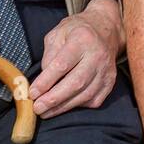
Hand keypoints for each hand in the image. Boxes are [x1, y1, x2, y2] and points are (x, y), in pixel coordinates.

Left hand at [28, 0, 122, 117]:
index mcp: (82, 40)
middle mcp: (97, 56)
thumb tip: (43, 80)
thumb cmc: (77, 31)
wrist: (106, 30)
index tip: (33, 93)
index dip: (46, 81)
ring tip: (46, 112)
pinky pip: (94, 100)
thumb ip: (49, 55)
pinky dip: (78, 106)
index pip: (62, 65)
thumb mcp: (57, 33)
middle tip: (38, 108)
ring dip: (63, 107)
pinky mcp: (110, 82)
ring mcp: (106, 71)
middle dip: (54, 99)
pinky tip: (65, 105)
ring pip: (85, 95)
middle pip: (75, 83)